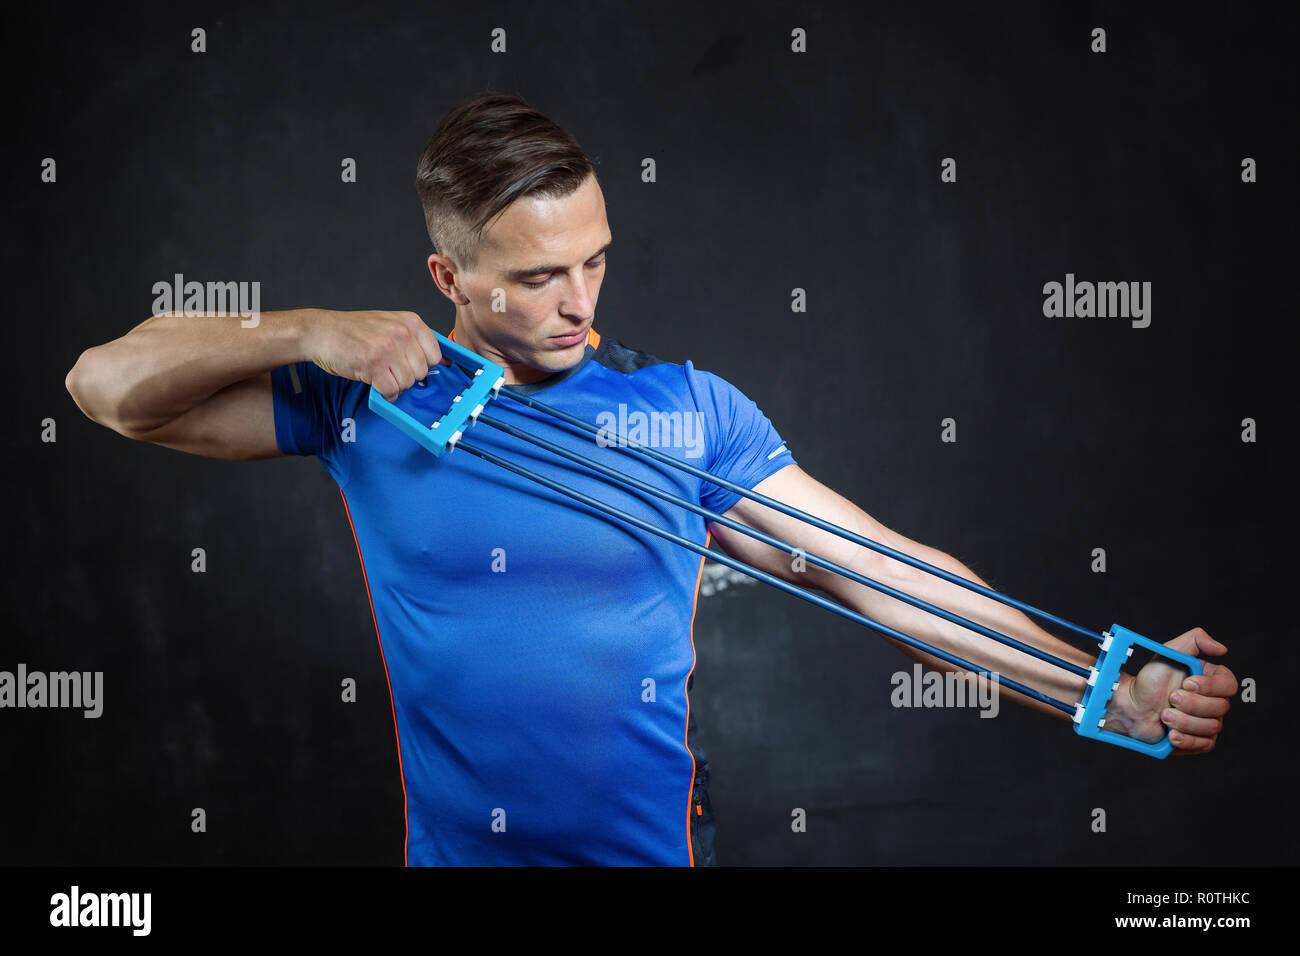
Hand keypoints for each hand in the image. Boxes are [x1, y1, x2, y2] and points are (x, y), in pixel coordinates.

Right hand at [304, 310, 444, 400]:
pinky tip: (375, 382)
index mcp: (411, 321)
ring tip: (379, 373)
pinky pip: (391, 391)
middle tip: (388, 369)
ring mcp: (388, 348)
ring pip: (407, 383)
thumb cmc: (354, 331)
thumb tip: (444, 361)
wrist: (321, 331)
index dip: (422, 365)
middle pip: (422, 372)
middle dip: (406, 376)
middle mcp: (402, 332)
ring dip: (394, 385)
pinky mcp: (373, 364)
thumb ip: (415, 341)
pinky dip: (384, 393)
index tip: (410, 366)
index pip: (436, 355)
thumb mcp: (391, 325)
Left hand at [1106, 627, 1235, 754]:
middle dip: (1191, 704)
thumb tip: (1222, 648)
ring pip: (1212, 727)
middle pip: (1221, 707)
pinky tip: (1171, 734)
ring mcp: (1208, 722)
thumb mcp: (1168, 652)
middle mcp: (1213, 701)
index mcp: (1210, 680)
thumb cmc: (1149, 680)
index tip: (1186, 683)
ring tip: (1164, 715)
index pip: (1230, 684)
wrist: (1131, 706)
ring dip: (1183, 721)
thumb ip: (1195, 640)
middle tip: (1169, 699)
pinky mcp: (1200, 741)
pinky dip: (1186, 739)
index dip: (1210, 686)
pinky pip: (1205, 744)